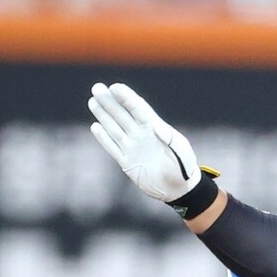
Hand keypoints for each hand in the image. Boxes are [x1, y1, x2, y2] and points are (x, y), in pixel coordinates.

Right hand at [88, 82, 201, 201]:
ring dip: (104, 115)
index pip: (139, 109)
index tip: (115, 87)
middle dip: (110, 101)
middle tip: (97, 88)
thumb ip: (169, 139)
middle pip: (123, 115)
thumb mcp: (180, 152)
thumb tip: (156, 126)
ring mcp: (133, 148)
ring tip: (93, 101)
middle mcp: (142, 135)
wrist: (178, 189)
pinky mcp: (127, 162)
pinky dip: (103, 138)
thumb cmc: (184, 168)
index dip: (127, 98)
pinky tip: (95, 126)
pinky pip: (112, 147)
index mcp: (156, 129)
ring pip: (115, 128)